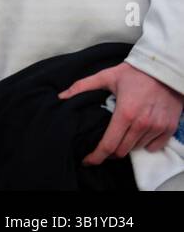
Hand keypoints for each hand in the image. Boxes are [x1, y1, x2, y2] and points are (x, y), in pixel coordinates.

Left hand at [61, 62, 183, 163]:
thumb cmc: (134, 73)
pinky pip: (155, 146)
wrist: (165, 70)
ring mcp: (157, 127)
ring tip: (121, 135)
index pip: (108, 145)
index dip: (96, 156)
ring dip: (127, 145)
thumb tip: (61, 96)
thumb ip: (82, 86)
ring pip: (137, 148)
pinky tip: (138, 134)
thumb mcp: (106, 76)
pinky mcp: (170, 128)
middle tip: (103, 146)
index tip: (87, 161)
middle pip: (122, 151)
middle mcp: (142, 124)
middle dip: (109, 152)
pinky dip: (145, 144)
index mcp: (125, 114)